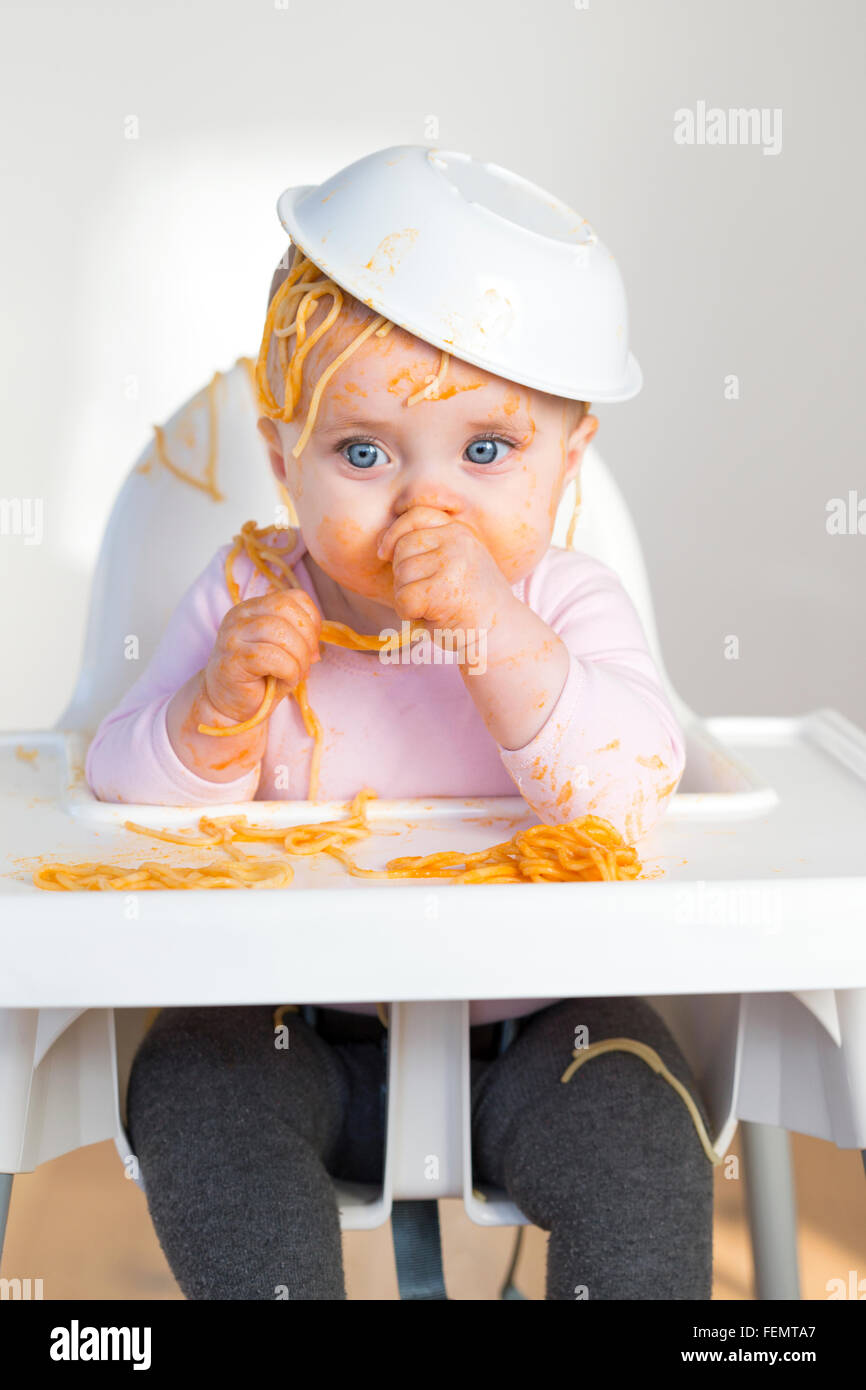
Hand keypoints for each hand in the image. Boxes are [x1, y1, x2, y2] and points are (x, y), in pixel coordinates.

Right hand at [204, 589, 321, 722]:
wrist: (229, 706)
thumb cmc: (259, 679)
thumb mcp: (284, 651)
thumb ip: (299, 637)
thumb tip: (317, 646)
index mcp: (253, 608)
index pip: (293, 597)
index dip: (312, 620)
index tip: (313, 646)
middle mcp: (239, 616)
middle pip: (286, 609)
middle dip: (308, 638)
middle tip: (308, 662)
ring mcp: (233, 636)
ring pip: (280, 632)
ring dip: (299, 656)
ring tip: (297, 673)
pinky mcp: (232, 659)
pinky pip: (272, 657)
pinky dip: (289, 671)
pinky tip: (285, 681)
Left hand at [376, 506, 516, 632]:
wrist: (501, 632)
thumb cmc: (471, 601)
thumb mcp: (458, 561)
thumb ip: (431, 545)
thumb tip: (384, 543)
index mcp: (459, 531)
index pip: (415, 516)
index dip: (393, 533)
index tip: (384, 553)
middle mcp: (457, 542)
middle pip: (402, 548)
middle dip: (403, 574)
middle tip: (424, 593)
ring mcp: (451, 564)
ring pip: (401, 575)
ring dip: (407, 596)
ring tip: (432, 605)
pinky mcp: (442, 590)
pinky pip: (404, 599)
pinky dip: (408, 613)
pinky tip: (429, 617)